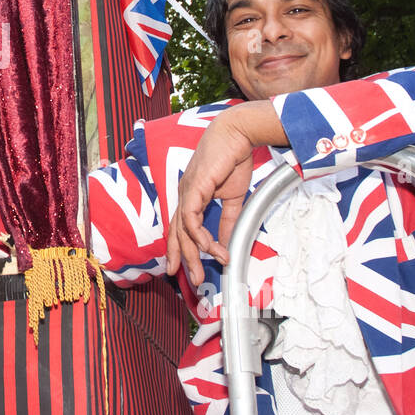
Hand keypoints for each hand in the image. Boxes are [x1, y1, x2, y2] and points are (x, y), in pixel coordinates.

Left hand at [168, 101, 286, 286]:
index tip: (183, 269)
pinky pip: (190, 217)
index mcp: (191, 197)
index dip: (179, 249)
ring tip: (202, 270)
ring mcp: (186, 191)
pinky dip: (198, 234)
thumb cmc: (233, 160)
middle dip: (182, 259)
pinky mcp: (193, 187)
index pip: (180, 228)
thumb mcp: (232, 198)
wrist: (237, 135)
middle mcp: (184, 195)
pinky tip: (208, 247)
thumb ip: (228, 220)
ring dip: (193, 253)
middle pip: (177, 233)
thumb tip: (227, 242)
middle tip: (191, 280)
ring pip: (182, 229)